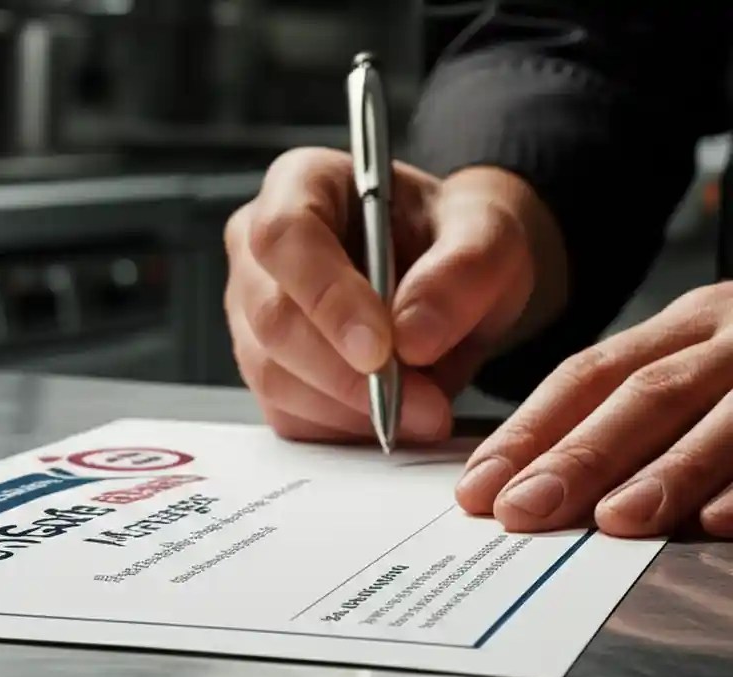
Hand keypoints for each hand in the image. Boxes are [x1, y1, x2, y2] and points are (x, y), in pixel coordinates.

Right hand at [224, 147, 564, 442]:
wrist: (452, 280)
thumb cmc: (458, 241)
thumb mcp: (490, 236)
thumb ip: (462, 272)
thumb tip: (412, 336)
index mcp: (300, 184)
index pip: (285, 238)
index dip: (326, 297)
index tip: (381, 350)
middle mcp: (257, 247)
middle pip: (272, 319)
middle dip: (346, 374)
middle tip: (422, 403)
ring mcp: (250, 311)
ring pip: (273, 375)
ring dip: (350, 408)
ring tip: (423, 410)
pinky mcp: (265, 367)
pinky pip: (287, 413)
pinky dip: (342, 427)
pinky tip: (392, 416)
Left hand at [458, 282, 732, 537]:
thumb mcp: (703, 365)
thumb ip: (635, 413)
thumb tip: (537, 488)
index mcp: (683, 328)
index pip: (588, 375)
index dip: (528, 430)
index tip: (477, 487)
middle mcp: (727, 342)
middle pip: (643, 394)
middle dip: (578, 455)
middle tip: (523, 509)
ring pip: (723, 420)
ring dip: (665, 472)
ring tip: (614, 519)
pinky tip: (715, 522)